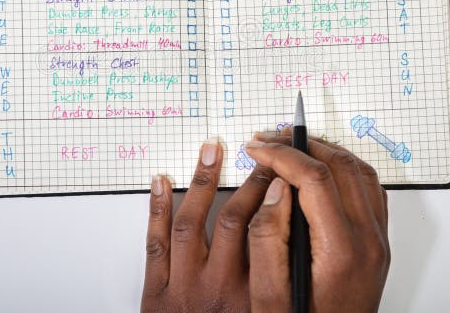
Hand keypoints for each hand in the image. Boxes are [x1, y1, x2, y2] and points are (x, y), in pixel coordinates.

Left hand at [141, 137, 275, 312]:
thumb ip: (275, 284)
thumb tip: (294, 246)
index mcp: (250, 298)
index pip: (266, 236)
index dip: (276, 200)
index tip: (287, 175)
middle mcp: (218, 287)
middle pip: (234, 221)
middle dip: (249, 184)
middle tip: (260, 158)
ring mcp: (183, 286)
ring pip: (192, 223)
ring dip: (201, 182)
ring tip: (211, 151)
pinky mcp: (156, 290)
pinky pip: (155, 241)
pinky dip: (156, 208)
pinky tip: (160, 182)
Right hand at [244, 131, 389, 312]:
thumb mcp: (268, 294)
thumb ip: (266, 237)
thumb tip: (276, 187)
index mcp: (341, 252)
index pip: (315, 179)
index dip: (281, 155)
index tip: (257, 148)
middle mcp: (368, 242)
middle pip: (340, 166)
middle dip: (300, 143)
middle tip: (269, 139)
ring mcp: (378, 241)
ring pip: (360, 171)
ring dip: (325, 150)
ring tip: (291, 145)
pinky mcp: (378, 243)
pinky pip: (370, 188)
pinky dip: (345, 167)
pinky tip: (321, 167)